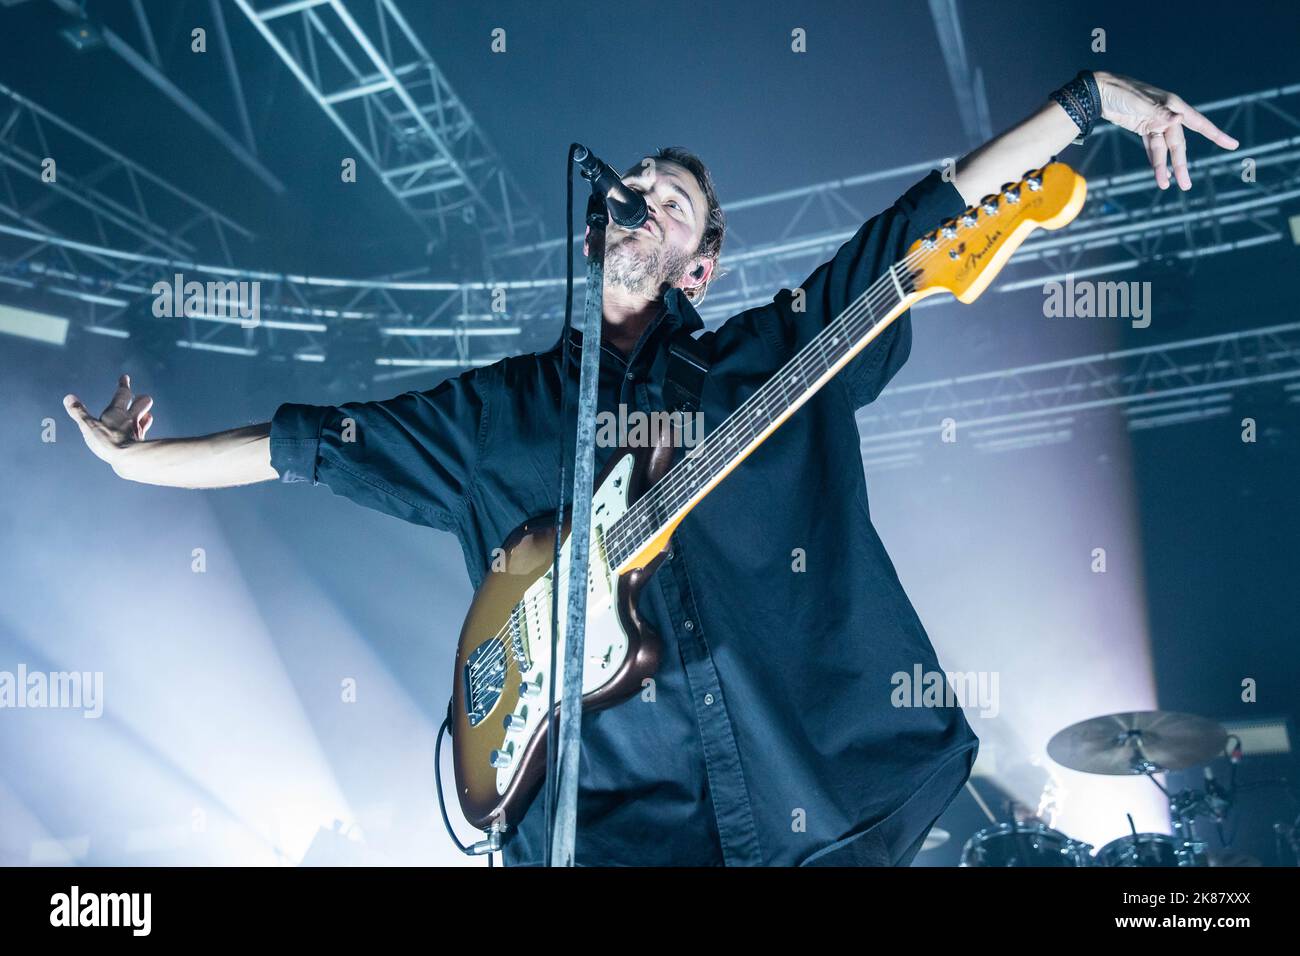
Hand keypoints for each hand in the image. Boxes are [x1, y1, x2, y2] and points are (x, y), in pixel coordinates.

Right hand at [64, 373, 154, 468]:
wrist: (129, 460)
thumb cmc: (108, 442)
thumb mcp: (89, 427)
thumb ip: (79, 412)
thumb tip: (68, 397)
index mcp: (117, 412)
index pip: (123, 393)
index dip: (124, 385)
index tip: (125, 377)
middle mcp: (131, 419)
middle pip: (142, 402)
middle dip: (141, 399)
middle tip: (140, 397)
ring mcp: (138, 431)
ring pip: (146, 417)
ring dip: (145, 414)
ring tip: (144, 414)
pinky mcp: (141, 443)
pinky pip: (144, 433)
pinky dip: (143, 429)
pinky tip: (140, 433)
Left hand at [1094, 71, 1239, 190]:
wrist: (1100, 91)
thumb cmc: (1122, 93)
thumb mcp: (1140, 103)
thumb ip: (1159, 112)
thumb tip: (1178, 119)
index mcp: (1172, 106)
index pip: (1199, 123)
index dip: (1216, 135)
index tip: (1232, 145)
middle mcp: (1167, 115)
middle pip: (1178, 144)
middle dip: (1181, 164)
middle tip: (1185, 185)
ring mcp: (1155, 122)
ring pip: (1163, 149)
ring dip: (1164, 167)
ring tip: (1165, 185)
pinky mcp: (1143, 127)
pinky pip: (1152, 147)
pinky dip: (1155, 159)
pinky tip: (1159, 173)